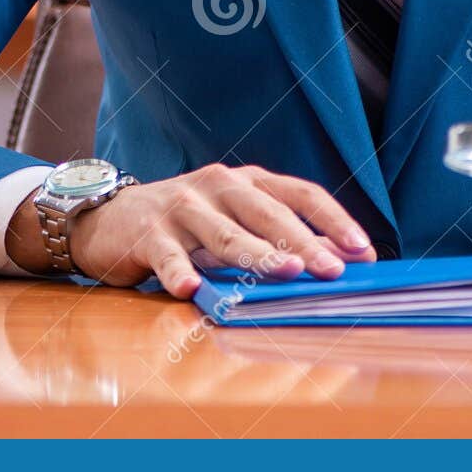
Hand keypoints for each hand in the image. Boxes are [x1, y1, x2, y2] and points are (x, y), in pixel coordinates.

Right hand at [65, 163, 375, 297]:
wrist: (110, 220)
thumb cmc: (187, 225)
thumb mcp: (233, 221)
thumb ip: (275, 237)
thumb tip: (334, 264)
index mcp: (248, 182)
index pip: (300, 194)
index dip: (334, 220)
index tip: (362, 250)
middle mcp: (220, 186)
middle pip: (269, 214)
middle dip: (303, 243)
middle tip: (330, 269)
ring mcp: (183, 207)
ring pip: (225, 233)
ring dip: (256, 253)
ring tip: (284, 272)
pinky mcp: (148, 232)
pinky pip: (168, 254)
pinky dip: (180, 271)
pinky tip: (190, 289)